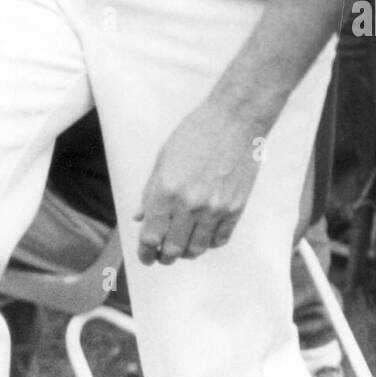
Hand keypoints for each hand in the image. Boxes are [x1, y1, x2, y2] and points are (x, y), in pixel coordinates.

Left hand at [134, 98, 261, 266]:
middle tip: (162, 254)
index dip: (145, 252)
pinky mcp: (235, 209)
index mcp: (166, 190)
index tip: (145, 255)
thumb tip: (140, 217)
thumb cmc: (196, 132)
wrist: (234, 120)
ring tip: (182, 245)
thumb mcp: (164, 157)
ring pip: (197, 249)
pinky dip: (209, 243)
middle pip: (173, 249)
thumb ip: (150, 191)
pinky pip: (220, 239)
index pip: (151, 236)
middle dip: (163, 256)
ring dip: (186, 252)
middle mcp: (189, 204)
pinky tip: (203, 235)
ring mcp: (214, 208)